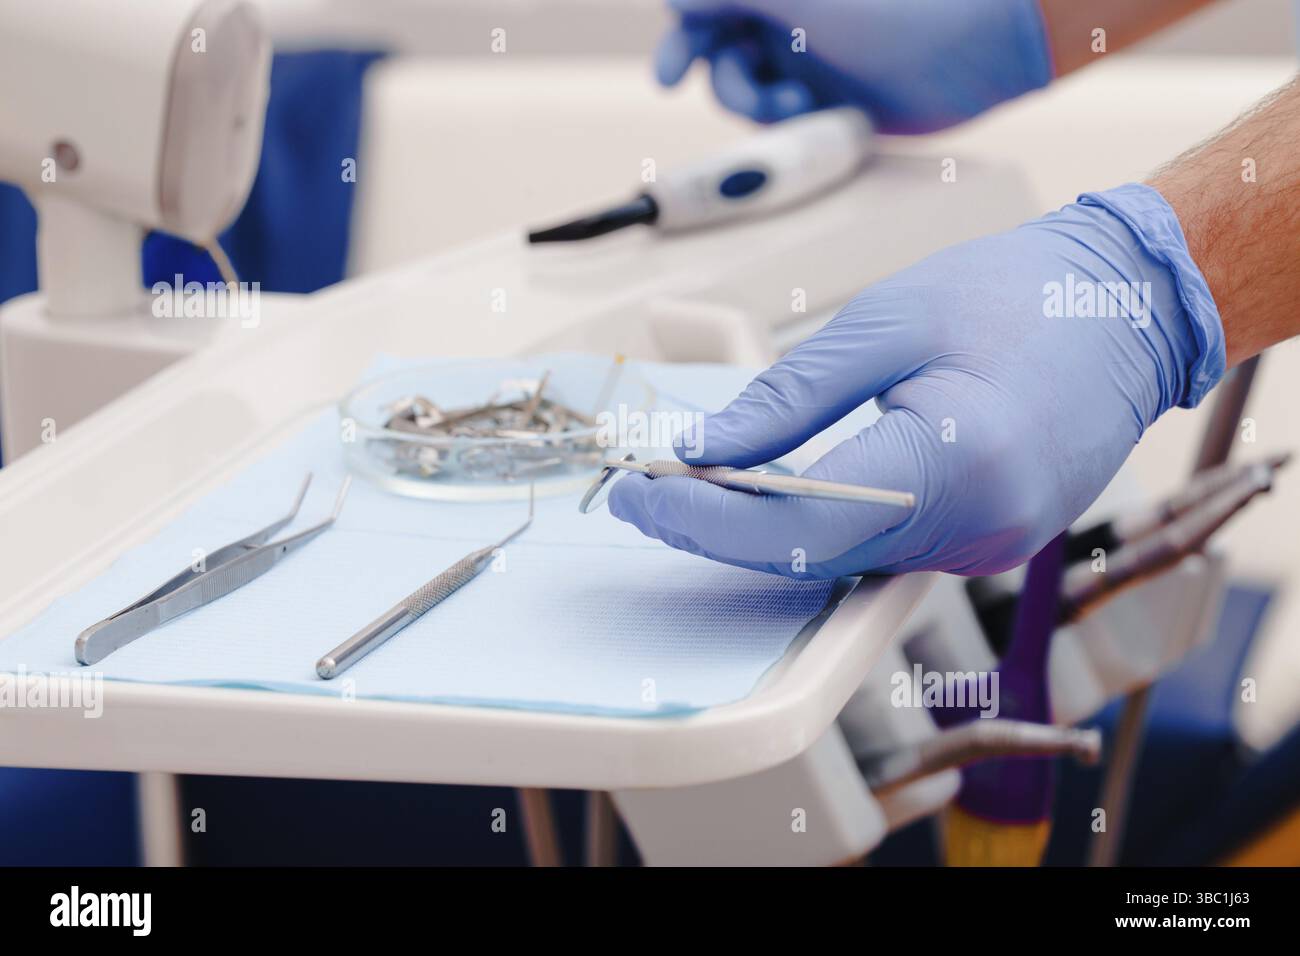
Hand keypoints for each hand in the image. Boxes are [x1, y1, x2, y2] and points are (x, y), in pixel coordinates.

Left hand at [609, 184, 1225, 576]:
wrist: (1132, 311)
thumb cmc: (1019, 295)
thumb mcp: (889, 320)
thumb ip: (792, 396)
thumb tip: (706, 448)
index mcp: (954, 464)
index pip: (796, 525)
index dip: (706, 517)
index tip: (641, 490)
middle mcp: (974, 529)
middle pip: (811, 556)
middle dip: (717, 528)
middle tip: (646, 492)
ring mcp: (985, 548)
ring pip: (842, 560)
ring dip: (763, 530)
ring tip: (692, 485)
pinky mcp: (985, 544)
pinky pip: (879, 549)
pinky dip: (817, 526)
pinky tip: (771, 493)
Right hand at [655, 0, 1054, 131]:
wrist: (976, 48)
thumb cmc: (898, 8)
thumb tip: (673, 2)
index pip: (706, 11)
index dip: (682, 39)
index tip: (669, 74)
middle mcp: (789, 21)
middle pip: (721, 57)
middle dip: (724, 79)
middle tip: (744, 98)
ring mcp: (811, 62)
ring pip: (752, 96)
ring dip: (758, 108)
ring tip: (795, 107)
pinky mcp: (834, 102)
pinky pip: (789, 124)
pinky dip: (791, 128)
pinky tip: (816, 119)